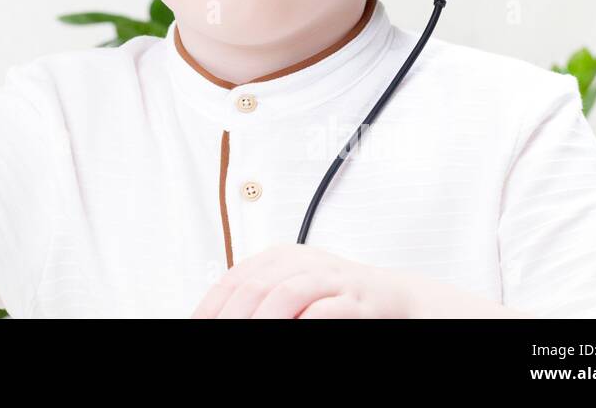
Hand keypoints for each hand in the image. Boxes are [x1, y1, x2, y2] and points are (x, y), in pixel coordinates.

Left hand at [191, 243, 521, 317]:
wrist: (398, 298)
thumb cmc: (338, 300)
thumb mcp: (293, 292)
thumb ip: (258, 301)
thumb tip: (212, 318)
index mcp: (281, 258)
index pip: (234, 281)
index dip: (211, 308)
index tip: (197, 327)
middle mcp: (304, 263)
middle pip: (254, 288)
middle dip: (232, 318)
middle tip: (217, 336)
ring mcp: (332, 279)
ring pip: (285, 295)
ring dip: (261, 321)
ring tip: (243, 336)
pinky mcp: (357, 300)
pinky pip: (324, 311)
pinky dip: (302, 324)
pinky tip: (288, 334)